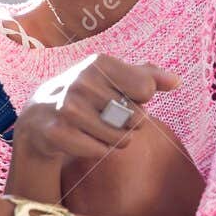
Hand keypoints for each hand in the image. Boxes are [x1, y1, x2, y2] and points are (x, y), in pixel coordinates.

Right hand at [14, 54, 178, 164]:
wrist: (38, 116)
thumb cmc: (84, 95)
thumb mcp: (111, 78)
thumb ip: (146, 76)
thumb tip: (176, 82)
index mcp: (97, 63)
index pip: (146, 90)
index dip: (139, 99)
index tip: (119, 96)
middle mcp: (81, 83)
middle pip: (137, 118)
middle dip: (129, 123)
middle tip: (108, 117)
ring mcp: (68, 109)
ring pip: (121, 138)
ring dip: (116, 139)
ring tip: (97, 129)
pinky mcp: (60, 134)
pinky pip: (102, 152)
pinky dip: (99, 150)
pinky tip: (84, 139)